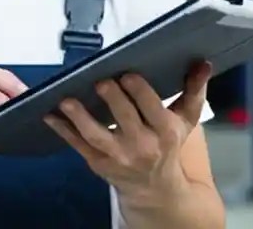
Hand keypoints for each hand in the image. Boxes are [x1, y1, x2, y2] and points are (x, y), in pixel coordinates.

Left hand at [44, 61, 212, 203]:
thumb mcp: (185, 120)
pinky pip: (78, 145)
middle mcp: (142, 145)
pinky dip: (62, 130)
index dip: (139, 92)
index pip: (152, 108)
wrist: (156, 189)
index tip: (127, 75)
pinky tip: (49, 114)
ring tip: (67, 100)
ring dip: (80, 117)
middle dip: (112, 99)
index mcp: (165, 130)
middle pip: (124, 119)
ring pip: (96, 135)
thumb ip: (193, 91)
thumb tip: (203, 63)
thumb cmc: (168, 145)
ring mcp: (118, 156)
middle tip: (100, 82)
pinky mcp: (98, 163)